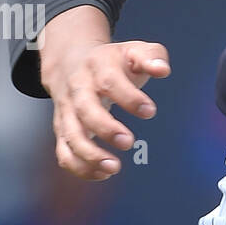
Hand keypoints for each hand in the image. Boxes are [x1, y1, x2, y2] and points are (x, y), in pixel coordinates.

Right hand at [39, 5, 169, 180]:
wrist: (70, 62)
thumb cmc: (112, 61)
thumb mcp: (133, 50)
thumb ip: (152, 57)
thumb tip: (163, 70)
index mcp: (98, 67)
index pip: (110, 82)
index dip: (130, 98)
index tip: (150, 112)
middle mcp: (78, 89)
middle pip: (85, 110)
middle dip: (106, 129)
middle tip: (129, 142)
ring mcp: (67, 111)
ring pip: (71, 135)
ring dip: (90, 155)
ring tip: (114, 168)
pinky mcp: (62, 129)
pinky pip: (64, 151)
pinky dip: (79, 167)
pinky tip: (103, 174)